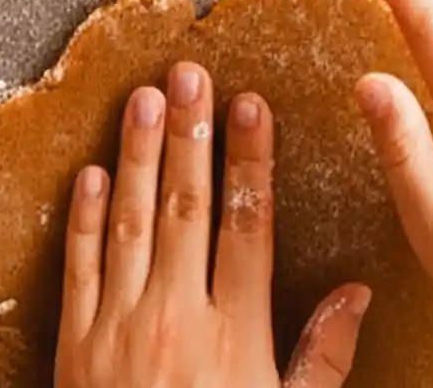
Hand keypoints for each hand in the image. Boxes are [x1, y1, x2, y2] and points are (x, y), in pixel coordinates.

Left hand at [55, 63, 370, 387]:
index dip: (249, 159)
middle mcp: (176, 318)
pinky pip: (79, 269)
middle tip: (190, 75)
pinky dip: (84, 220)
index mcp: (235, 333)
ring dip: (138, 156)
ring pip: (131, 224)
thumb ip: (323, 358)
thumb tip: (358, 294)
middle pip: (187, 208)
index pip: (247, 225)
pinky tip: (91, 174)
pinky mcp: (74, 346)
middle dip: (191, 135)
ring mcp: (118, 328)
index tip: (250, 107)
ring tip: (144, 99)